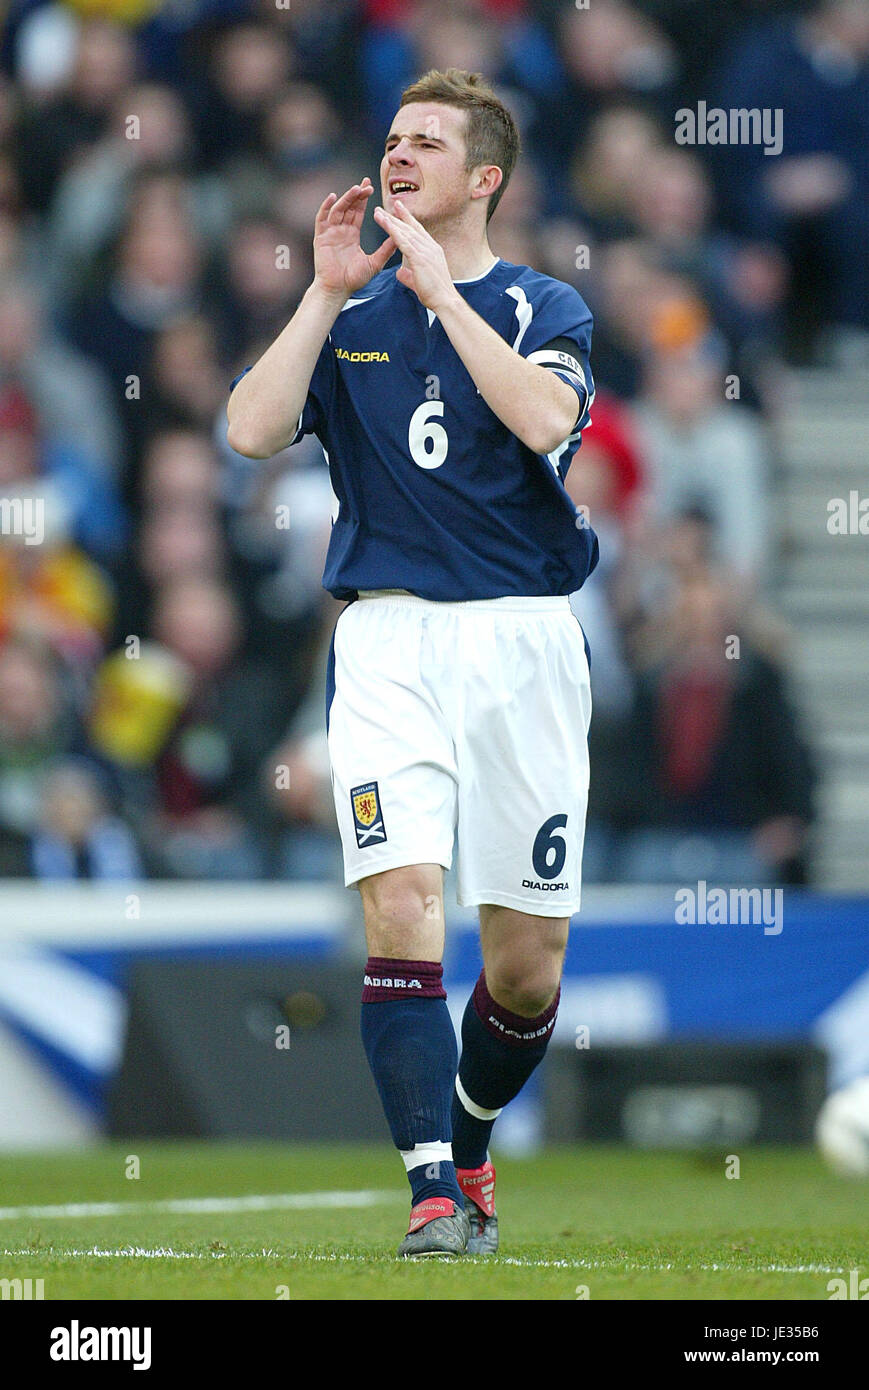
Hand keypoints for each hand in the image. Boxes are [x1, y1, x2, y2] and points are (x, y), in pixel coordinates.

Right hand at [313, 177, 395, 298]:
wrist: (338, 290)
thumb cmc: (354, 279)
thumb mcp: (375, 262)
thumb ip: (386, 249)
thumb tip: (401, 237)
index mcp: (352, 234)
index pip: (358, 211)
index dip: (363, 199)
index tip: (371, 187)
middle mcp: (340, 230)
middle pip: (348, 207)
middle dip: (357, 194)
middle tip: (366, 184)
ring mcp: (330, 232)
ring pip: (338, 210)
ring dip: (346, 198)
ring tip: (356, 190)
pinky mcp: (321, 237)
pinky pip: (322, 218)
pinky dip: (326, 207)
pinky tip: (333, 197)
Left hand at [372, 199, 457, 312]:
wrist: (445, 301)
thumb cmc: (435, 294)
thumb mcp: (419, 281)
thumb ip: (408, 275)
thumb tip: (399, 272)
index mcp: (432, 250)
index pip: (418, 231)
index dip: (408, 219)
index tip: (399, 210)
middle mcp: (430, 247)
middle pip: (411, 227)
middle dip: (397, 216)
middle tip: (387, 205)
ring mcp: (426, 251)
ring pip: (405, 232)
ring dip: (391, 221)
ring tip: (378, 213)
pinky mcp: (420, 258)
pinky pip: (403, 241)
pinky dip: (393, 231)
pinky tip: (385, 224)